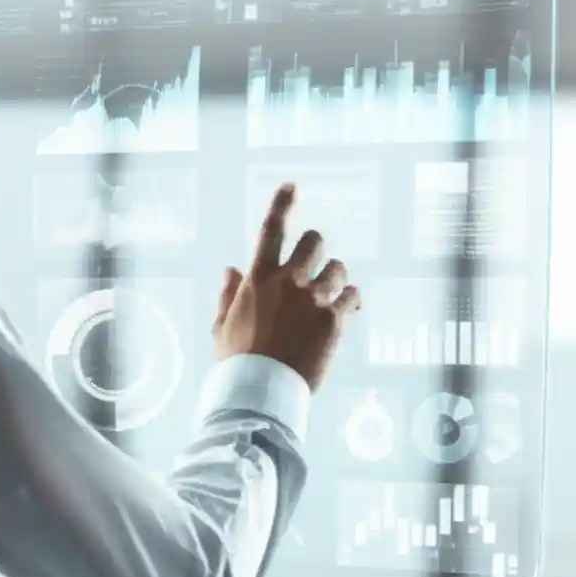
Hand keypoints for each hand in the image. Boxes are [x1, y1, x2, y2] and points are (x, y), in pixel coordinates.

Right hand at [212, 183, 361, 391]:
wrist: (261, 390)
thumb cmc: (237, 360)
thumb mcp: (222, 325)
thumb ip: (228, 294)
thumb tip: (230, 270)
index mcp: (257, 279)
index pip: (270, 230)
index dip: (282, 204)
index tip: (292, 186)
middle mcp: (287, 281)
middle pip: (313, 241)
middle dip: (316, 250)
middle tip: (315, 266)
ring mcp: (313, 299)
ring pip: (338, 268)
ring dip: (336, 278)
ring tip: (330, 296)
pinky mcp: (334, 319)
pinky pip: (353, 296)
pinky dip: (351, 301)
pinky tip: (346, 311)